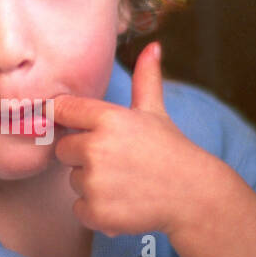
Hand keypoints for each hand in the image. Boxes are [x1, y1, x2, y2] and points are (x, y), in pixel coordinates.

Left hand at [52, 43, 216, 236]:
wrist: (193, 196)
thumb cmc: (171, 151)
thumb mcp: (156, 112)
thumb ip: (146, 79)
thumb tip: (153, 46)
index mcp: (108, 119)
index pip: (62, 109)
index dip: (67, 118)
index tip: (78, 127)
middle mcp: (97, 148)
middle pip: (63, 149)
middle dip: (83, 156)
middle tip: (116, 162)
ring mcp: (95, 181)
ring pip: (73, 180)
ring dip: (92, 184)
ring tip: (125, 183)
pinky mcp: (96, 211)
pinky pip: (79, 208)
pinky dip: (96, 210)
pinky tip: (122, 202)